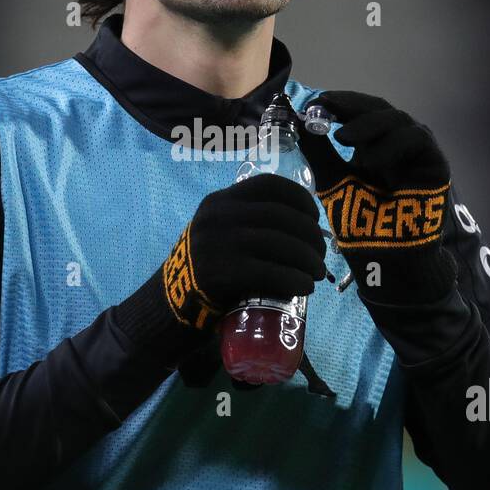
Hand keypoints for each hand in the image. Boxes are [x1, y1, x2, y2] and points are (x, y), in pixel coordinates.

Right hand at [160, 172, 327, 331]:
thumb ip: (247, 223)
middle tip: (321, 255)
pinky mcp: (222, 273)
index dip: (300, 199)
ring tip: (318, 274)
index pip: (269, 185)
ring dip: (308, 260)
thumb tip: (303, 230)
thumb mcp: (218, 233)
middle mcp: (218, 216)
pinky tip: (305, 286)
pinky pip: (270, 272)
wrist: (168, 304)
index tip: (314, 218)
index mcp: (219, 201)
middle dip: (310, 236)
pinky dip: (295, 280)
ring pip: (280, 244)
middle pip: (281, 217)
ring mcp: (218, 244)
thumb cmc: (205, 269)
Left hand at [297, 91, 458, 303]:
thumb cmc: (359, 223)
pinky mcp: (435, 163)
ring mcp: (417, 152)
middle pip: (379, 109)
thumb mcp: (332, 180)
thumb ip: (319, 151)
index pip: (359, 113)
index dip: (339, 103)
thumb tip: (299, 120)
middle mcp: (396, 144)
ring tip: (341, 137)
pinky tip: (370, 159)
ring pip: (396, 119)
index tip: (315, 101)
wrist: (382, 257)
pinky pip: (416, 138)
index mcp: (373, 146)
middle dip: (351, 105)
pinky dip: (391, 144)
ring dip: (366, 124)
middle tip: (326, 104)